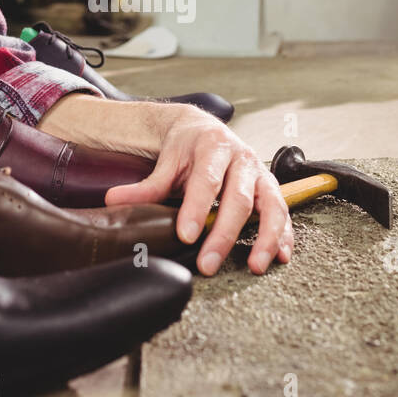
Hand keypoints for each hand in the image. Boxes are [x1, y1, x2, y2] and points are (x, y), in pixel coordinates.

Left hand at [104, 105, 292, 276]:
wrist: (205, 130)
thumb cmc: (186, 150)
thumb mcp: (166, 163)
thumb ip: (146, 186)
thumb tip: (113, 201)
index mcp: (213, 147)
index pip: (206, 181)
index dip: (197, 209)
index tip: (186, 235)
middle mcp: (242, 159)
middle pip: (237, 198)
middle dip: (223, 234)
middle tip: (208, 263)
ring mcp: (260, 175)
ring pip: (270, 205)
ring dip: (265, 237)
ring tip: (255, 265)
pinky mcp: (270, 190)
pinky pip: (283, 213)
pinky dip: (284, 235)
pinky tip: (280, 256)